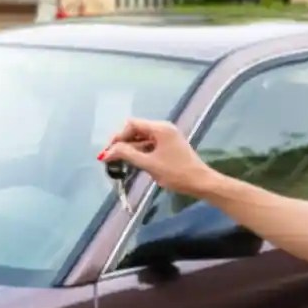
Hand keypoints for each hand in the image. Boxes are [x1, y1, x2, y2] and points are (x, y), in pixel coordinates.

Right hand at [99, 118, 215, 198]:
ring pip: (143, 138)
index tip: (110, 151)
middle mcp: (163, 128)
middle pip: (137, 130)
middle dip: (123, 143)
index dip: (119, 136)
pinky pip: (150, 144)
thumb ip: (127, 155)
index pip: (132, 124)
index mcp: (160, 128)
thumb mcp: (149, 164)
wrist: (200, 182)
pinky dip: (141, 152)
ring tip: (119, 162)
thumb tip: (107, 152)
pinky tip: (133, 163)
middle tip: (111, 158)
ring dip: (131, 148)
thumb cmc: (176, 173)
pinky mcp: (169, 146)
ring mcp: (167, 137)